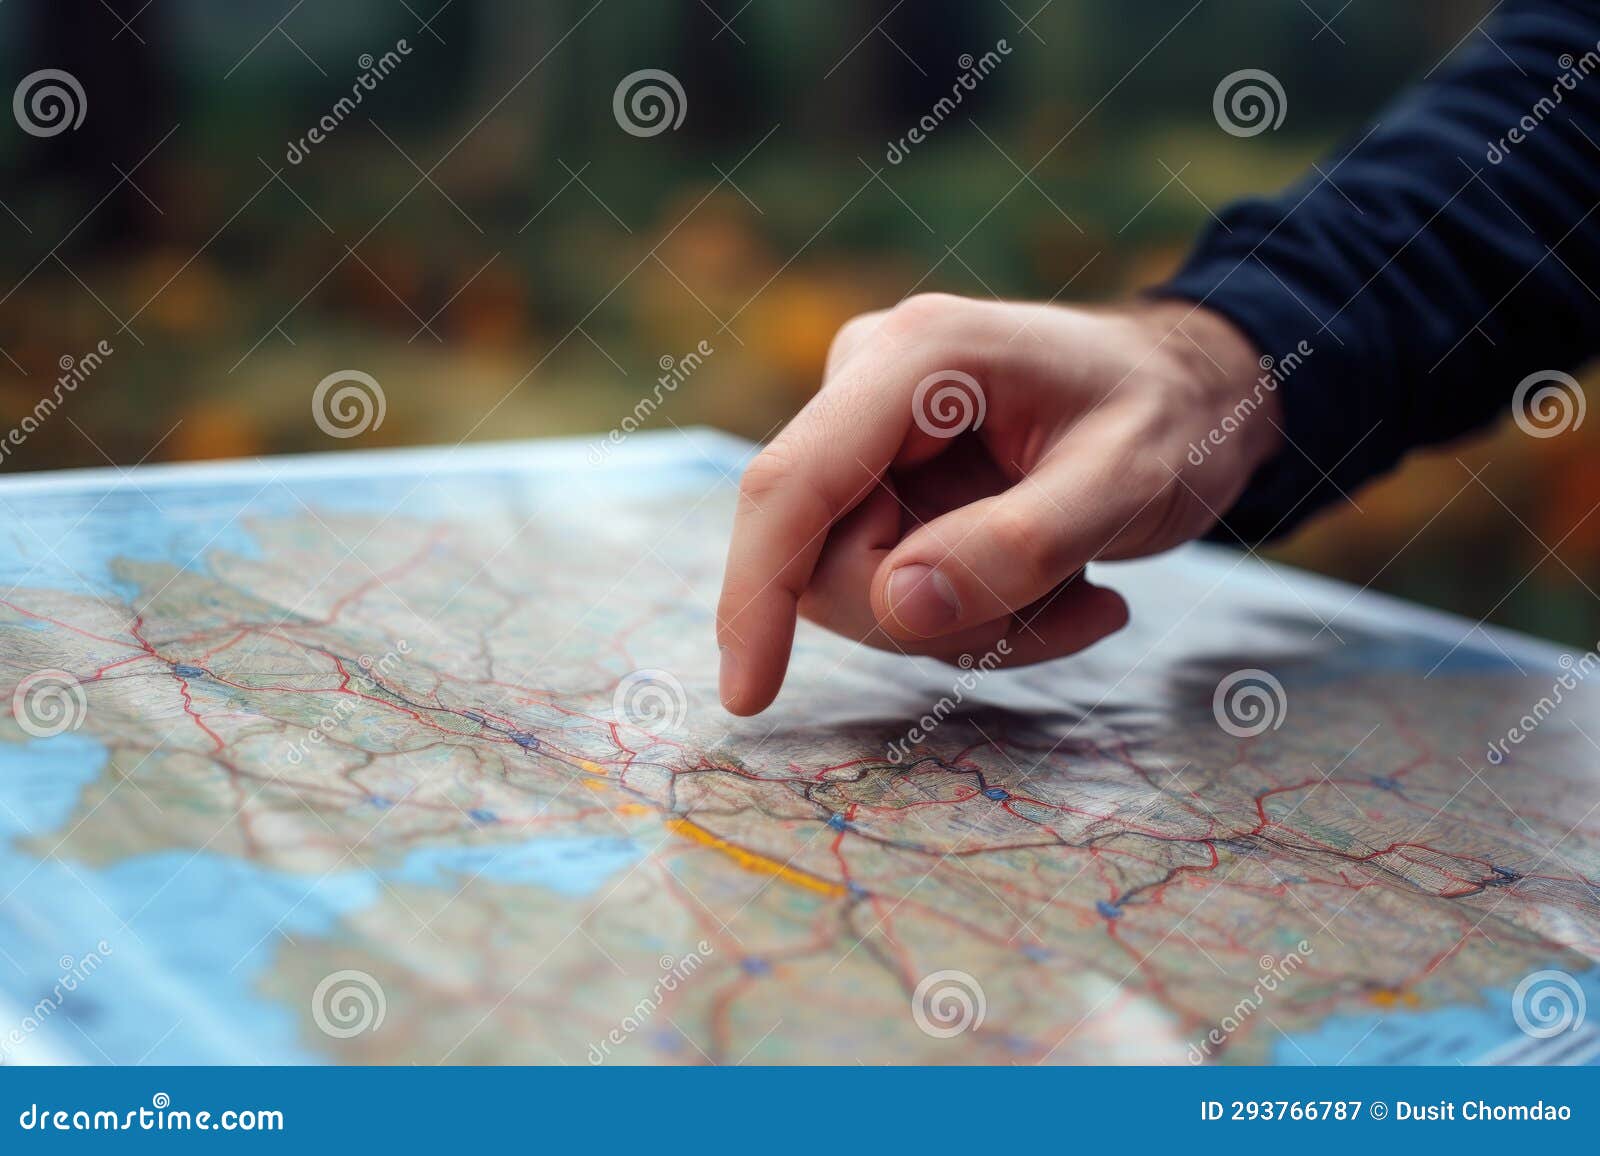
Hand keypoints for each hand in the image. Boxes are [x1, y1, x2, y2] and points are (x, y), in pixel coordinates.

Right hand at [715, 292, 1282, 714]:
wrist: (1194, 391)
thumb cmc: (1172, 419)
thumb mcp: (1126, 484)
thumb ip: (1017, 546)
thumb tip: (897, 605)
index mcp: (913, 359)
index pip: (793, 485)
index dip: (757, 592)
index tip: (748, 697)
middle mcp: (867, 386)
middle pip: (826, 557)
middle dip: (936, 616)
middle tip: (1061, 603)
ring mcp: (870, 436)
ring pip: (859, 587)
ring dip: (971, 622)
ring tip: (1077, 586)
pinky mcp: (885, 481)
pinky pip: (891, 588)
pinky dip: (976, 614)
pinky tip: (1062, 585)